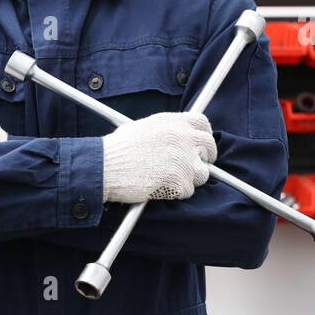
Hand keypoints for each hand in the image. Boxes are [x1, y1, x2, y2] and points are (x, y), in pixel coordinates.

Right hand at [102, 111, 216, 202]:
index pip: (203, 123)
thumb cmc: (118, 150)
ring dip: (188, 179)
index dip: (204, 136)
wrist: (104, 166)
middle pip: (210, 148)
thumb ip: (167, 131)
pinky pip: (187, 191)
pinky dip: (175, 193)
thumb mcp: (144, 128)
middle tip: (192, 169)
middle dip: (204, 160)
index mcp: (173, 121)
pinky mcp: (180, 179)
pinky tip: (157, 187)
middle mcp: (183, 136)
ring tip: (165, 179)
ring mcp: (183, 158)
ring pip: (202, 174)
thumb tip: (180, 138)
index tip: (202, 146)